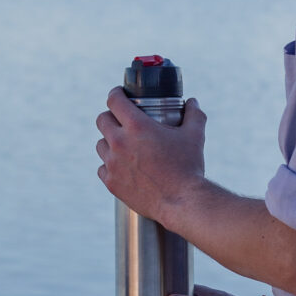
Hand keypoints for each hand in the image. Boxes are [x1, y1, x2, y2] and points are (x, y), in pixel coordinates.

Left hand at [96, 91, 206, 222]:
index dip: (116, 93)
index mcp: (136, 126)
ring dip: (109, 141)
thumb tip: (192, 102)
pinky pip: (102, 168)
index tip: (120, 94)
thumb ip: (194, 114)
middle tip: (122, 120)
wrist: (181, 201)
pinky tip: (121, 166)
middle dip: (111, 117)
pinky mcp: (111, 182)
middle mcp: (119, 142)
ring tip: (123, 145)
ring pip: (100, 144)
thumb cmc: (188, 167)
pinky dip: (110, 165)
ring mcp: (112, 164)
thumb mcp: (195, 135)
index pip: (114, 100)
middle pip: (102, 120)